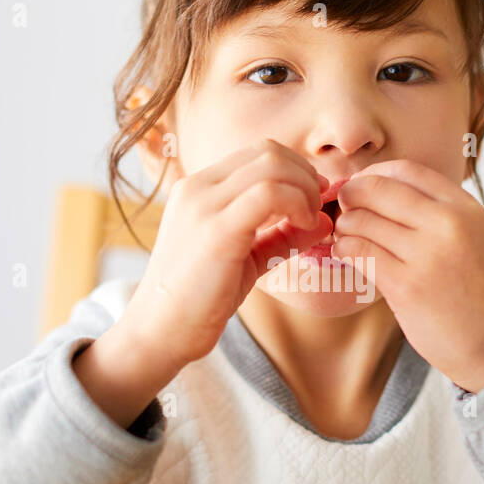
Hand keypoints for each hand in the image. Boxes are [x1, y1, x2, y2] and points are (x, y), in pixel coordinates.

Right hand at [113, 139, 332, 369]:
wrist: (158, 332)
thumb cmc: (200, 300)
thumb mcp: (247, 258)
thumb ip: (281, 236)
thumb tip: (324, 219)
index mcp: (198, 189)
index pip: (258, 153)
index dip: (296, 169)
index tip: (313, 199)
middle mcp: (197, 187)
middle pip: (268, 151)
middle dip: (305, 174)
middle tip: (317, 208)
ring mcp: (204, 204)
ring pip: (272, 165)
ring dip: (305, 188)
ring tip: (310, 220)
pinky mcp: (217, 229)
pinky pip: (270, 194)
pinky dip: (298, 203)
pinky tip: (304, 226)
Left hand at [332, 159, 483, 392]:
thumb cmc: (478, 291)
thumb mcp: (471, 236)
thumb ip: (434, 211)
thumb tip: (377, 189)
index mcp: (465, 207)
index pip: (406, 170)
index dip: (374, 174)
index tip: (361, 187)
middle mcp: (448, 224)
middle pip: (378, 189)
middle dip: (351, 195)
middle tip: (343, 207)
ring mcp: (427, 255)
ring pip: (362, 221)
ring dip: (345, 225)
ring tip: (346, 235)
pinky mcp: (406, 286)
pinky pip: (359, 252)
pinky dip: (344, 248)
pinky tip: (346, 254)